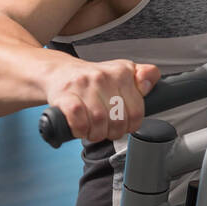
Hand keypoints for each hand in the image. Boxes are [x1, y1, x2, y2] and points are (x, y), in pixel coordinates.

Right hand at [44, 58, 161, 142]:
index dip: (131, 125)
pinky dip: (81, 130)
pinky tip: (81, 129)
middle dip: (114, 132)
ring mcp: (83, 85)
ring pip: (99, 122)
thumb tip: (147, 85)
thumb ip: (145, 75)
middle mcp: (103, 77)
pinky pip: (78, 120)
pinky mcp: (64, 95)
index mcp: (122, 72)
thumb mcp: (124, 71)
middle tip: (108, 131)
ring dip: (96, 134)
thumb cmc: (94, 78)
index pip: (136, 110)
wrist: (59, 72)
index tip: (125, 126)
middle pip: (118, 119)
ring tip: (94, 131)